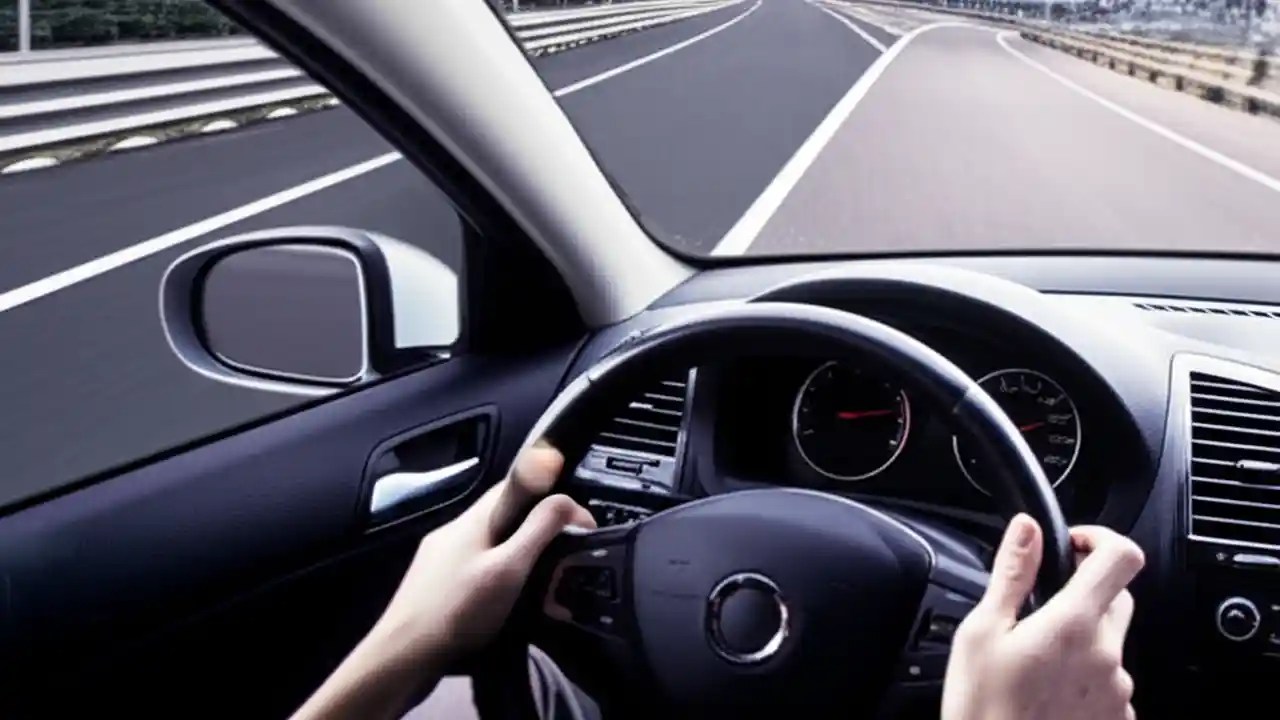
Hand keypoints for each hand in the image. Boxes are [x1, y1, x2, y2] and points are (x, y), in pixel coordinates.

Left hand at [373, 442, 596, 664]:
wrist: (403, 658)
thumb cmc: (459, 610)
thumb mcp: (509, 568)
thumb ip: (539, 529)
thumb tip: (568, 496)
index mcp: (473, 519)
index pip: (516, 484)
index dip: (550, 494)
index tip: (579, 523)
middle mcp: (453, 531)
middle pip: (503, 515)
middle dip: (536, 526)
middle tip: (567, 552)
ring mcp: (439, 559)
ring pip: (489, 544)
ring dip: (517, 553)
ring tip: (544, 578)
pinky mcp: (434, 585)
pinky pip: (476, 567)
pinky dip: (499, 574)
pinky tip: (508, 598)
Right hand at [941, 514, 1144, 719]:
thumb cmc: (982, 709)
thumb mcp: (981, 632)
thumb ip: (1012, 575)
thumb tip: (1027, 529)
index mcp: (1074, 624)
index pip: (1122, 558)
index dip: (1101, 539)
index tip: (1074, 545)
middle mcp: (1108, 656)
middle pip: (1117, 599)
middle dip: (1084, 593)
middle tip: (1041, 611)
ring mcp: (1117, 692)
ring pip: (1111, 644)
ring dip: (1083, 641)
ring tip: (1035, 664)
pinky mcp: (1117, 719)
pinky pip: (1109, 683)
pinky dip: (1085, 678)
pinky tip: (1047, 693)